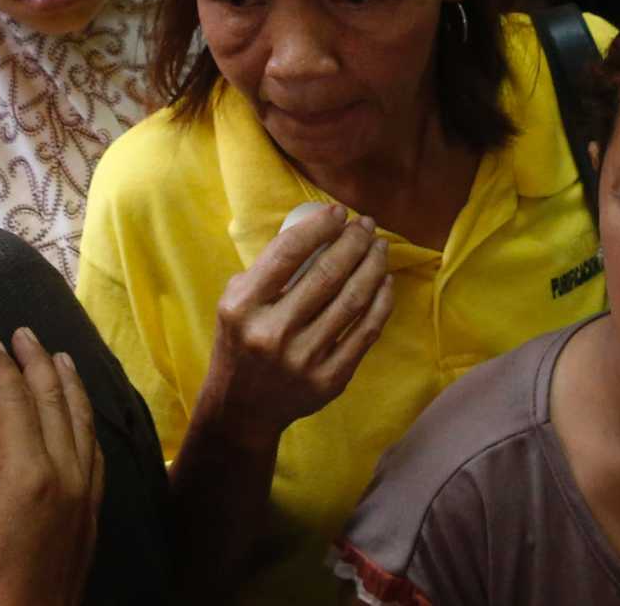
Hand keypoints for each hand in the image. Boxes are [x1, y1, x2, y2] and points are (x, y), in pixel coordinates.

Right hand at [0, 330, 103, 605]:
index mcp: (29, 472)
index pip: (16, 401)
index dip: (1, 368)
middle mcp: (66, 475)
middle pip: (55, 402)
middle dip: (38, 363)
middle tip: (25, 333)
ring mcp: (85, 495)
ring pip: (83, 422)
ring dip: (69, 384)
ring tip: (58, 357)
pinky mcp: (91, 515)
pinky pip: (94, 451)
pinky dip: (86, 420)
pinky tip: (79, 414)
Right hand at [195, 203, 392, 449]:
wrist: (242, 408)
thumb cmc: (240, 341)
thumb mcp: (234, 302)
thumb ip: (267, 269)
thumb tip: (316, 230)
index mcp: (243, 306)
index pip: (287, 253)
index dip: (319, 226)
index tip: (339, 212)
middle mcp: (272, 332)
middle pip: (327, 273)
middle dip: (354, 241)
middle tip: (367, 224)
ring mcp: (303, 359)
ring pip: (352, 300)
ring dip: (372, 265)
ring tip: (380, 246)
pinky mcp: (329, 379)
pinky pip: (365, 332)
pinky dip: (381, 302)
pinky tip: (385, 281)